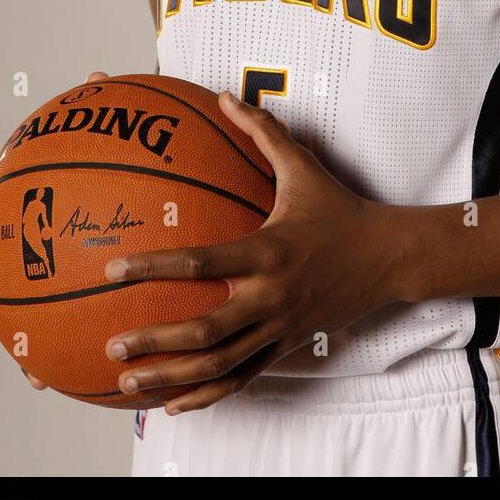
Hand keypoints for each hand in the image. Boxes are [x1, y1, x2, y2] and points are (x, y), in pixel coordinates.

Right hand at [0, 69, 109, 390]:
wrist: (143, 215)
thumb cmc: (123, 179)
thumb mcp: (121, 148)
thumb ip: (107, 117)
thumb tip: (99, 76)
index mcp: (20, 206)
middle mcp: (14, 243)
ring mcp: (27, 279)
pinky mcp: (52, 311)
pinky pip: (38, 338)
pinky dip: (39, 357)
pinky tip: (51, 378)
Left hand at [103, 91, 402, 412]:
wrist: (387, 257)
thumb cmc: (337, 207)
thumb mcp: (301, 165)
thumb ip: (260, 130)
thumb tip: (223, 95)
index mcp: (268, 250)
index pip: (202, 262)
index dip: (155, 267)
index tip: (114, 269)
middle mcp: (271, 295)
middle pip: (206, 330)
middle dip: (155, 340)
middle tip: (112, 344)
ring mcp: (279, 327)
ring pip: (220, 365)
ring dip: (172, 378)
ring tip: (127, 383)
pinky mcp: (286, 346)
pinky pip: (242, 378)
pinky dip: (206, 395)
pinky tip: (172, 405)